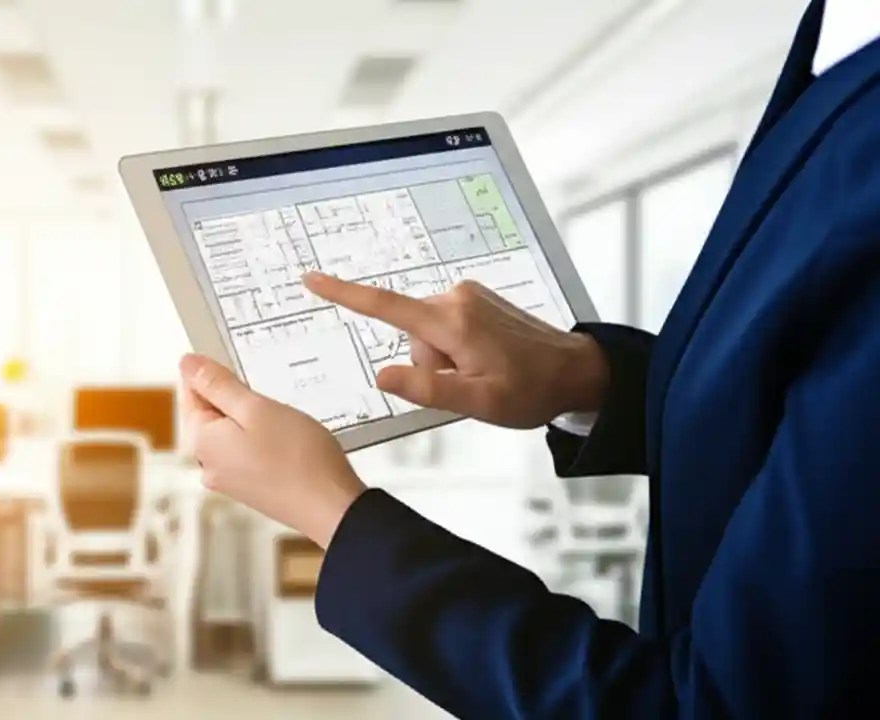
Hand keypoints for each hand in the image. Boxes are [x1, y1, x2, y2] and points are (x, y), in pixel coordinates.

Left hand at [179, 353, 365, 547]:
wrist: (331, 507)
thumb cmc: (297, 457)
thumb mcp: (256, 408)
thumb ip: (217, 385)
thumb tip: (187, 364)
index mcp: (201, 441)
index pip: (190, 394)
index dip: (212, 374)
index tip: (237, 369)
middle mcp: (208, 464)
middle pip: (209, 415)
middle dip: (234, 399)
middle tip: (267, 397)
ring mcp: (228, 480)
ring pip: (229, 433)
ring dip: (250, 419)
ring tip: (280, 419)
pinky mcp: (249, 488)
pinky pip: (244, 452)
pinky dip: (259, 439)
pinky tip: (283, 439)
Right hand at [303, 272, 609, 428]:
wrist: (576, 371)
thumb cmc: (530, 390)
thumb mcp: (477, 402)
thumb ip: (427, 390)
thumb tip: (383, 377)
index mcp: (451, 322)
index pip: (384, 307)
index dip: (344, 294)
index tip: (312, 279)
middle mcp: (456, 298)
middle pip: (410, 336)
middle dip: (428, 366)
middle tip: (470, 384)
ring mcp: (467, 295)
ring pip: (427, 335)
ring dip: (444, 360)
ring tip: (484, 373)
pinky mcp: (475, 298)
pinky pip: (444, 326)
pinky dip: (455, 348)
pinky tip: (487, 360)